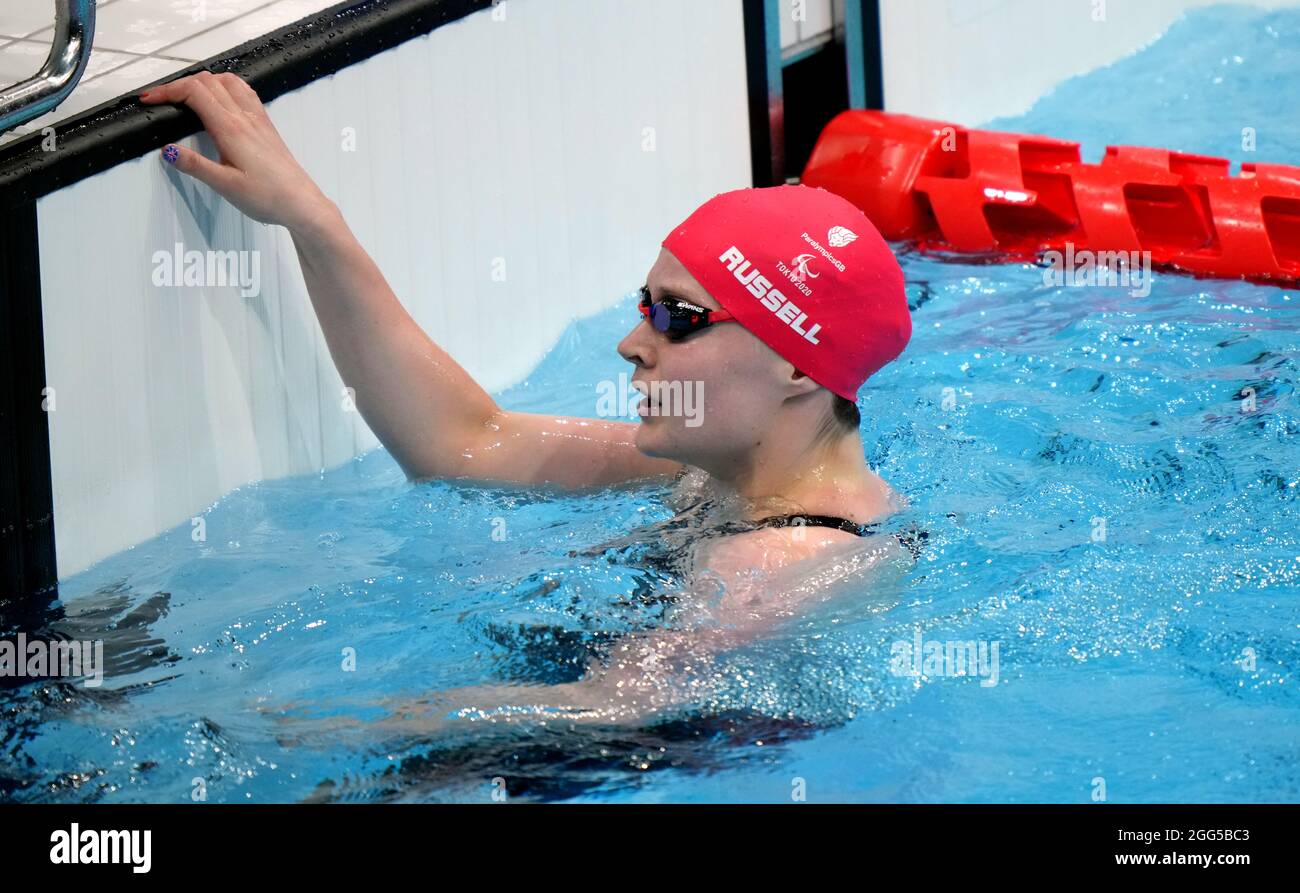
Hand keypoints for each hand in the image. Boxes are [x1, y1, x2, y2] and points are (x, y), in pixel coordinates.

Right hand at [139, 71, 332, 229]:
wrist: (301, 203)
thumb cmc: (269, 197)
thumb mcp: (225, 186)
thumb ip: (195, 166)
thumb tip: (169, 151)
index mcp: (231, 129)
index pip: (193, 92)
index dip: (167, 91)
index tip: (150, 100)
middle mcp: (245, 118)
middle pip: (207, 81)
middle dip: (179, 85)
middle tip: (161, 99)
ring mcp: (257, 119)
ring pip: (227, 81)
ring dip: (203, 81)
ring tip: (185, 95)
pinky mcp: (266, 125)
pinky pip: (244, 92)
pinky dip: (225, 86)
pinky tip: (221, 99)